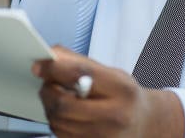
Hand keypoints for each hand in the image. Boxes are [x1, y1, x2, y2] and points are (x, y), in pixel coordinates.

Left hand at [32, 46, 184, 137]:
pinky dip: (56, 121)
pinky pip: (61, 135)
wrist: (144, 123)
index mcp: (120, 89)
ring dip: (50, 107)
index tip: (40, 65)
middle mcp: (114, 116)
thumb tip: (51, 55)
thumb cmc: (125, 95)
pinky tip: (65, 113)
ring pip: (59, 122)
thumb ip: (80, 62)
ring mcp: (104, 136)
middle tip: (47, 83)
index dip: (53, 69)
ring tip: (58, 97)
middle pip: (64, 104)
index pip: (79, 75)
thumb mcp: (110, 72)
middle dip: (48, 91)